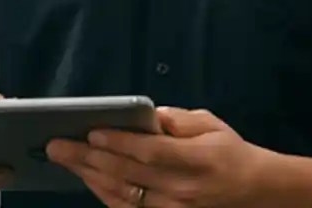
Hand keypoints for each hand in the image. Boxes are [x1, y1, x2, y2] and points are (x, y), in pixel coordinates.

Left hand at [46, 107, 266, 207]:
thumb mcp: (210, 124)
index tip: (91, 130)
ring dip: (89, 176)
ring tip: (65, 158)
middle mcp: (184, 190)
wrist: (255, 192)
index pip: (151, 152)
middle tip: (57, 145)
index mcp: (199, 160)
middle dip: (88, 158)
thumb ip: (177, 120)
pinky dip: (104, 194)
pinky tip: (87, 178)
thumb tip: (144, 116)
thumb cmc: (230, 152)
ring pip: (123, 195)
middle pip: (129, 175)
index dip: (120, 142)